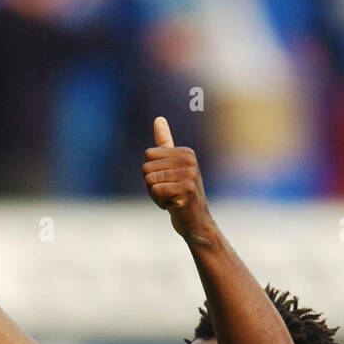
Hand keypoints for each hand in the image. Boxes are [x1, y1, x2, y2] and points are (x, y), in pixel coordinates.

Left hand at [142, 117, 212, 244]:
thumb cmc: (181, 197)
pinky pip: (156, 191)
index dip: (151, 173)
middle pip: (146, 168)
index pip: (148, 155)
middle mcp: (189, 161)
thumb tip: (158, 119)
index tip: (167, 183)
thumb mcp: (172, 168)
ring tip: (171, 200)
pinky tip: (173, 206)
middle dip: (152, 186)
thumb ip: (165, 144)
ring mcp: (189, 175)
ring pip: (150, 181)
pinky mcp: (186, 190)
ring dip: (156, 195)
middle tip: (169, 194)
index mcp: (186, 152)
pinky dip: (160, 203)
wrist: (197, 224)